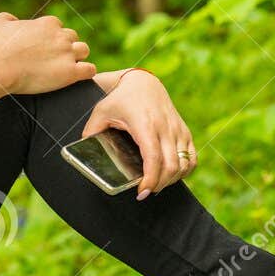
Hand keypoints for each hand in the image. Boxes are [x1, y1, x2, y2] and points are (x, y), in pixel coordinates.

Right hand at [0, 12, 94, 94]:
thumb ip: (7, 17)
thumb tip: (13, 19)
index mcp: (48, 23)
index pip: (58, 27)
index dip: (52, 38)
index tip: (45, 48)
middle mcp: (61, 35)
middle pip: (72, 38)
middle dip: (66, 47)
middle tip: (55, 59)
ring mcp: (67, 53)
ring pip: (84, 50)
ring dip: (78, 58)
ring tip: (68, 67)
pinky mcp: (70, 72)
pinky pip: (90, 70)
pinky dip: (87, 73)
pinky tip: (78, 77)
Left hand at [80, 70, 197, 199]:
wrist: (143, 82)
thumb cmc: (121, 98)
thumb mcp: (101, 111)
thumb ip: (91, 130)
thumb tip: (83, 150)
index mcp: (144, 124)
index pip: (153, 157)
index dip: (151, 178)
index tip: (142, 192)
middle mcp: (165, 127)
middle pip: (170, 165)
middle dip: (159, 184)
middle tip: (145, 192)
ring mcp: (177, 129)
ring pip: (183, 164)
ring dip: (171, 179)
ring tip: (156, 184)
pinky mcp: (184, 131)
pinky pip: (191, 158)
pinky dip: (184, 170)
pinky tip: (171, 175)